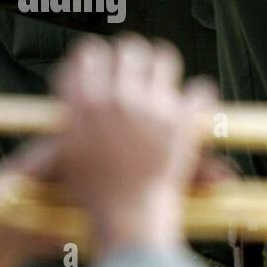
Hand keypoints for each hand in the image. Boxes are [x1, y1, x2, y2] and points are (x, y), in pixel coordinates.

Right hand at [51, 35, 215, 250]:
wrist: (126, 217)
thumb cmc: (93, 192)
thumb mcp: (67, 152)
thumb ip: (68, 119)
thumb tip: (71, 97)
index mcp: (83, 103)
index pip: (88, 53)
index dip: (96, 57)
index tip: (103, 65)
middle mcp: (116, 98)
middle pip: (127, 49)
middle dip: (131, 55)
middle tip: (134, 68)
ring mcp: (151, 107)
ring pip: (163, 57)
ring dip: (163, 66)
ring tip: (162, 78)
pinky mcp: (181, 121)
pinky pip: (199, 89)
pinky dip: (199, 96)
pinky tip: (193, 103)